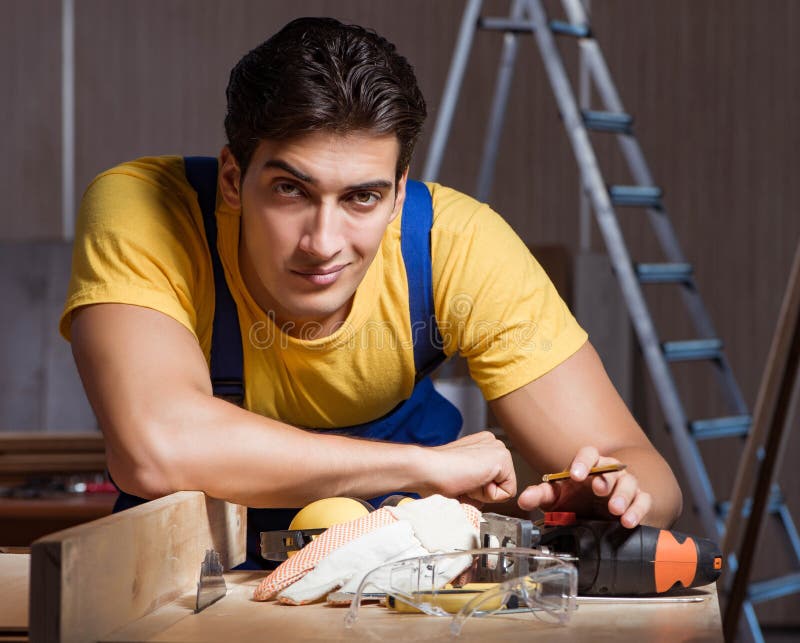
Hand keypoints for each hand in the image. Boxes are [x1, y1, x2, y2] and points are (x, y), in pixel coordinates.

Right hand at [423, 431, 516, 503]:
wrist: (427, 469)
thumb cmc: (434, 475)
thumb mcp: (461, 476)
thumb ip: (474, 481)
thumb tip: (478, 497)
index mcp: (482, 444)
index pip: (496, 479)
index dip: (478, 489)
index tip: (461, 479)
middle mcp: (492, 442)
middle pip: (502, 483)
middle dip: (483, 491)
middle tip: (463, 481)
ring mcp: (497, 447)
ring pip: (505, 488)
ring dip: (484, 493)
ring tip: (466, 480)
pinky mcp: (501, 458)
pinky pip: (507, 492)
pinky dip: (489, 495)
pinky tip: (472, 481)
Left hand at [517, 446, 651, 527]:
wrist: (600, 515)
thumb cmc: (577, 501)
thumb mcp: (557, 499)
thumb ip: (540, 496)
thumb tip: (523, 499)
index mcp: (589, 466)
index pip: (589, 454)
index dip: (583, 462)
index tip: (575, 475)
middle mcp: (608, 473)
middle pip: (611, 468)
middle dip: (605, 478)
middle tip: (598, 488)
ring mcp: (625, 486)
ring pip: (629, 483)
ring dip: (622, 496)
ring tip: (615, 509)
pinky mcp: (638, 502)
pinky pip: (643, 501)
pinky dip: (638, 510)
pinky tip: (629, 521)